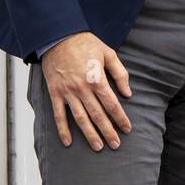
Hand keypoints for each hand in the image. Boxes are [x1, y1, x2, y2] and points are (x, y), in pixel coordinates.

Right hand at [41, 32, 132, 150]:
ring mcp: (67, 92)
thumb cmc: (86, 43)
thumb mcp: (108, 54)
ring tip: (98, 147)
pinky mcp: (55, 93)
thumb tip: (128, 93)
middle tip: (116, 145)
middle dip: (108, 131)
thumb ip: (120, 74)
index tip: (127, 129)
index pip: (112, 104)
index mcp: (97, 79)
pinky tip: (68, 142)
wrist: (58, 36)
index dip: (120, 118)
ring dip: (89, 134)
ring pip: (80, 118)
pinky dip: (63, 129)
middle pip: (98, 115)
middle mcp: (82, 88)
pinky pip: (59, 115)